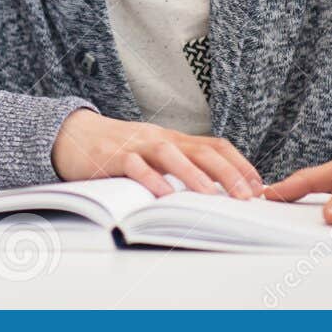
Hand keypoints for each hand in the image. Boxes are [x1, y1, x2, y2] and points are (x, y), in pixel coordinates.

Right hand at [51, 109, 263, 198]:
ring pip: (171, 155)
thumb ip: (180, 164)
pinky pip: (134, 166)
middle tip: (247, 197)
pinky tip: (163, 195)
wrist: (72, 134)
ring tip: (212, 197)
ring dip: (194, 176)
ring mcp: (137, 146)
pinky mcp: (112, 157)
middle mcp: (160, 138)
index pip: (214, 145)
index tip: (259, 186)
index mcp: (173, 138)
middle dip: (228, 173)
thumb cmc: (118, 148)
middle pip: (201, 150)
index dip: (239, 164)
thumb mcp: (154, 151)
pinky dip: (150, 179)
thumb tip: (217, 190)